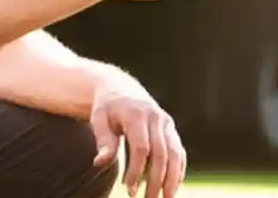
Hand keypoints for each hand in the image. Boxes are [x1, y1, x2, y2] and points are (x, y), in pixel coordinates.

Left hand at [89, 82, 185, 197]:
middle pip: (162, 154)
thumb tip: (99, 163)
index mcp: (137, 115)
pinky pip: (179, 151)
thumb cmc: (107, 109)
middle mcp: (156, 118)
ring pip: (176, 154)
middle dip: (157, 180)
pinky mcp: (171, 129)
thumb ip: (103, 141)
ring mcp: (166, 123)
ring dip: (173, 179)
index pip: (141, 148)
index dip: (137, 171)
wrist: (121, 90)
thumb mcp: (99, 120)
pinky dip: (178, 169)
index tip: (128, 189)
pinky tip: (173, 186)